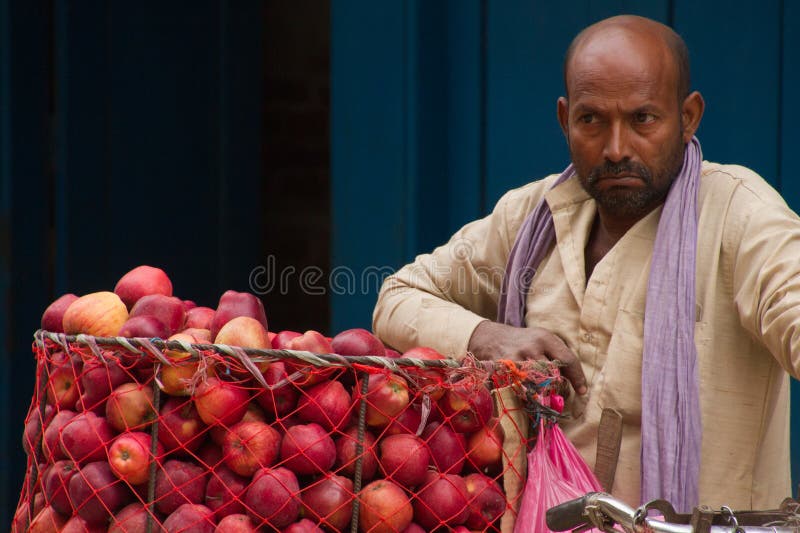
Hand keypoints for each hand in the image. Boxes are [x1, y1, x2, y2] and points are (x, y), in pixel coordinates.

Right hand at [468, 320, 586, 394]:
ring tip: (545, 395)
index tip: (582, 390)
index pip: (568, 359)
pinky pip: (521, 389)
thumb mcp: (542, 339)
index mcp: (544, 338)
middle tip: (560, 394)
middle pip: (554, 375)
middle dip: (559, 387)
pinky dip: (527, 394)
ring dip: (544, 393)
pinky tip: (528, 394)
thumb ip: (559, 354)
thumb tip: (577, 381)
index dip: (577, 377)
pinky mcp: (503, 371)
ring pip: (538, 385)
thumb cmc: (523, 341)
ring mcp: (516, 359)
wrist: (491, 338)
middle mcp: (531, 347)